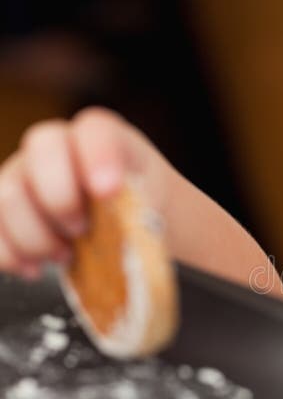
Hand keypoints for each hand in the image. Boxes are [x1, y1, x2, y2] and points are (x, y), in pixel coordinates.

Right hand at [0, 107, 173, 278]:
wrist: (127, 218)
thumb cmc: (139, 205)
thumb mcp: (151, 203)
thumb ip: (138, 208)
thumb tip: (124, 234)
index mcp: (102, 138)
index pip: (96, 130)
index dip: (98, 157)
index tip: (109, 192)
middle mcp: (55, 146)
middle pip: (40, 152)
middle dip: (60, 200)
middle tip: (82, 230)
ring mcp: (22, 174)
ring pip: (6, 195)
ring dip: (36, 235)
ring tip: (65, 256)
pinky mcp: (4, 210)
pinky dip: (10, 255)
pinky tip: (35, 268)